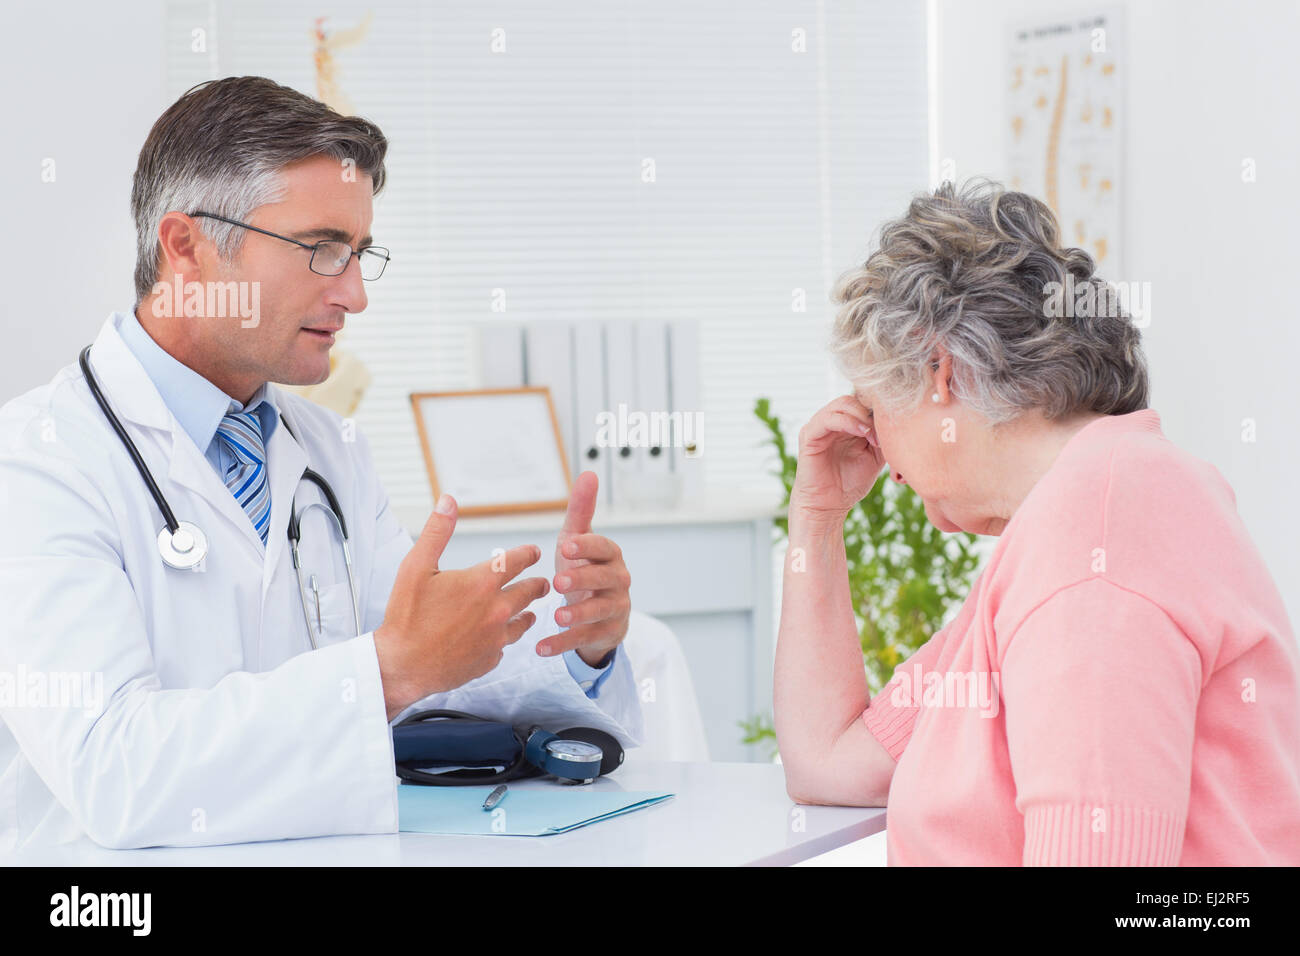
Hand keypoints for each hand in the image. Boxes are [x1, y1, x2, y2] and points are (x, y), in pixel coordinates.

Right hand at [374, 494, 550, 719]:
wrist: (402, 666)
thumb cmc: (406, 616)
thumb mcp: (416, 567)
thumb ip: (437, 532)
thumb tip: (448, 501)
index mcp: (481, 583)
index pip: (517, 561)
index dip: (527, 554)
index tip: (534, 552)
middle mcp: (496, 609)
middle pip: (530, 591)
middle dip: (537, 584)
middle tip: (542, 582)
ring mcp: (496, 637)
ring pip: (524, 621)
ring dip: (527, 613)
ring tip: (530, 611)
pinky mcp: (491, 660)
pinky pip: (505, 646)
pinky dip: (503, 640)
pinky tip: (498, 638)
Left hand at [538, 470, 630, 666]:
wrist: (599, 611)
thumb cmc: (584, 567)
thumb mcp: (578, 540)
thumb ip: (581, 510)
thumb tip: (588, 473)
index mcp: (610, 556)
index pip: (603, 547)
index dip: (586, 547)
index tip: (565, 545)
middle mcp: (618, 581)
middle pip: (604, 579)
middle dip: (583, 580)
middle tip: (558, 582)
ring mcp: (615, 608)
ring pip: (600, 611)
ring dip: (578, 614)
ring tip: (557, 616)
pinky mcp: (607, 633)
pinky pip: (586, 639)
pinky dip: (564, 644)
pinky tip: (542, 648)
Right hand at [790, 394, 884, 527]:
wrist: (829, 506)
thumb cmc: (850, 483)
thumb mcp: (875, 456)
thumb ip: (882, 436)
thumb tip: (897, 418)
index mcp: (846, 424)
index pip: (863, 401)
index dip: (879, 408)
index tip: (895, 421)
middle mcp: (831, 420)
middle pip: (854, 398)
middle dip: (872, 411)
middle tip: (884, 431)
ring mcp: (818, 426)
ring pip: (842, 404)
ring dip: (862, 416)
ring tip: (873, 435)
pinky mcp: (809, 435)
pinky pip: (828, 419)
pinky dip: (848, 422)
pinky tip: (863, 433)